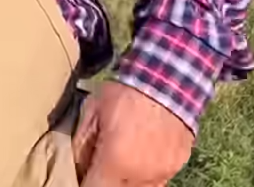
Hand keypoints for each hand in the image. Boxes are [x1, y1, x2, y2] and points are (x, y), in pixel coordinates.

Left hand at [71, 81, 196, 186]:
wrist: (170, 77)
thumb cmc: (127, 91)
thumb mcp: (93, 112)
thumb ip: (81, 145)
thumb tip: (76, 167)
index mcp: (115, 163)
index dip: (84, 183)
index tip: (83, 175)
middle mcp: (140, 176)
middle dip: (106, 181)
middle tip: (101, 165)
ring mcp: (162, 173)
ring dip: (127, 180)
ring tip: (122, 158)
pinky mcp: (177, 165)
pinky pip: (158, 178)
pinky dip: (148, 172)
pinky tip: (143, 153)